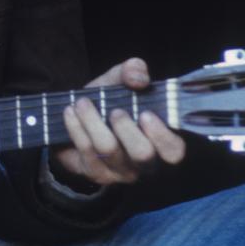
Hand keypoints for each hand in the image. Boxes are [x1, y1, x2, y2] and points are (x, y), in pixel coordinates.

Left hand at [53, 57, 185, 185]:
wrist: (74, 125)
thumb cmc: (107, 104)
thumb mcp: (119, 83)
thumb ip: (131, 71)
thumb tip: (139, 76)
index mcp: (159, 141)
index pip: (174, 151)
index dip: (163, 136)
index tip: (146, 114)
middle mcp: (144, 162)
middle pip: (143, 155)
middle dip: (127, 129)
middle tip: (115, 111)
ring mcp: (120, 171)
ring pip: (109, 150)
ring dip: (93, 122)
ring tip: (82, 104)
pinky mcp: (96, 174)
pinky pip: (87, 151)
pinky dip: (77, 127)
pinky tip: (70, 112)